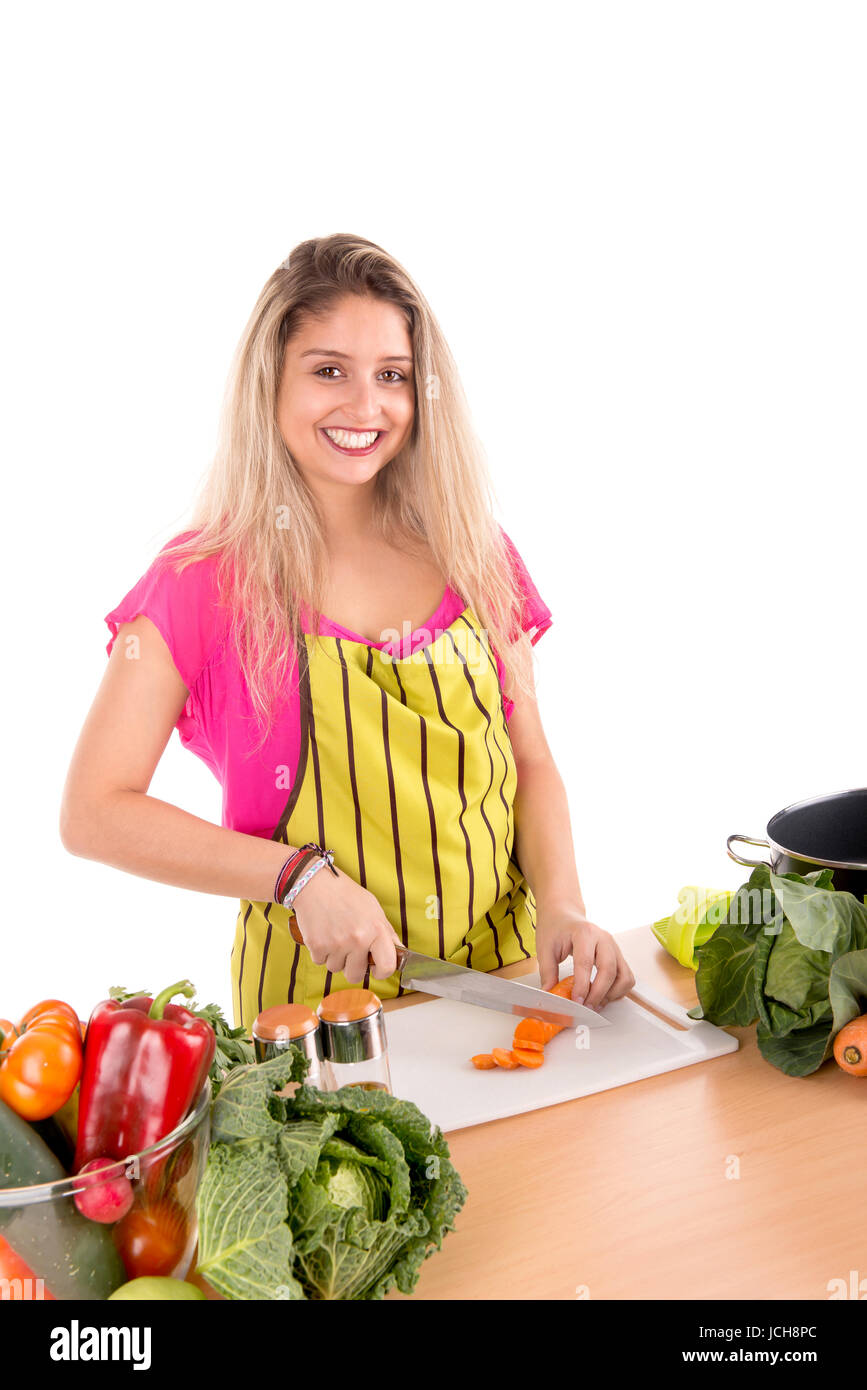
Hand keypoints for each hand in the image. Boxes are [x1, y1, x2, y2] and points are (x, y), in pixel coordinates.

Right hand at [291, 868, 403, 982]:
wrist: (315, 884)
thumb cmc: (346, 894)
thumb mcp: (373, 908)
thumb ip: (387, 933)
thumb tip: (399, 954)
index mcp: (376, 930)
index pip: (387, 967)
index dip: (382, 972)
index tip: (376, 969)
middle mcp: (357, 939)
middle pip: (356, 976)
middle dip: (353, 967)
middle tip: (349, 950)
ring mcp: (336, 944)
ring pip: (336, 969)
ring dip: (335, 958)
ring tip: (334, 936)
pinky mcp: (317, 946)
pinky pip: (319, 962)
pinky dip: (320, 952)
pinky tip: (323, 933)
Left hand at [535, 905, 634, 1009]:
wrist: (565, 915)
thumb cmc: (556, 928)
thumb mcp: (545, 948)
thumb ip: (547, 972)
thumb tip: (550, 995)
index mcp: (584, 933)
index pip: (586, 963)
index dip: (582, 986)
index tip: (576, 1002)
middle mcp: (604, 939)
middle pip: (609, 970)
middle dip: (599, 993)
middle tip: (586, 1007)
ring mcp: (614, 947)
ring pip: (624, 976)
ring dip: (612, 994)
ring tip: (594, 1003)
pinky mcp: (618, 956)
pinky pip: (626, 977)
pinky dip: (618, 991)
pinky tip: (603, 996)